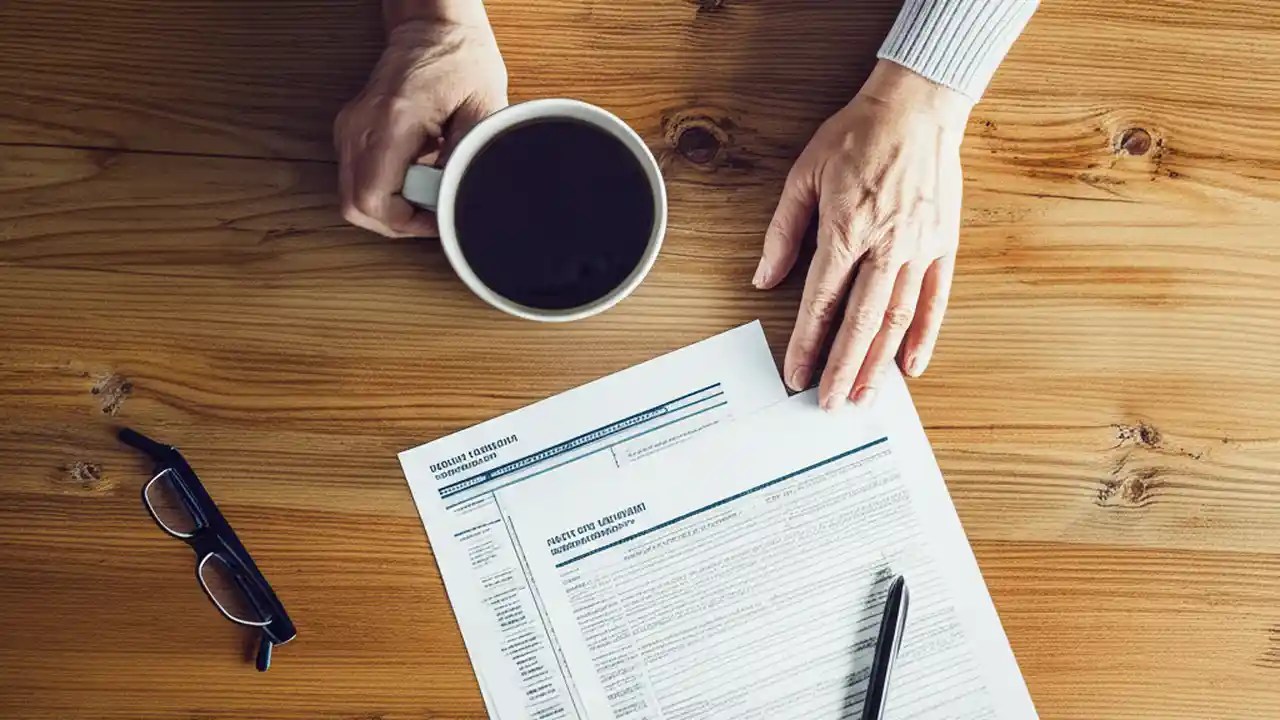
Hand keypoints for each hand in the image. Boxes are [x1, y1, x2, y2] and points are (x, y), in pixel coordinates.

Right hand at [335, 15, 506, 236]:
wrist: (433, 28)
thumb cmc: (460, 58)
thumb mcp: (484, 108)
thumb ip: (471, 156)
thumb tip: (461, 197)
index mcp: (393, 119)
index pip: (374, 198)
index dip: (406, 223)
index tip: (437, 217)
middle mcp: (361, 126)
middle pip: (355, 206)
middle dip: (397, 221)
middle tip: (432, 211)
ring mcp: (351, 129)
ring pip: (353, 198)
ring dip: (391, 207)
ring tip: (427, 189)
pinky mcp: (352, 132)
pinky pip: (357, 179)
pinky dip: (385, 189)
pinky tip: (416, 173)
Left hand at [754, 60, 973, 408]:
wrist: (916, 108)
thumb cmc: (857, 136)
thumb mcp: (802, 176)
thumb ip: (782, 233)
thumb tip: (763, 278)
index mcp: (845, 230)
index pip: (820, 302)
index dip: (806, 343)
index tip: (795, 373)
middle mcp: (885, 246)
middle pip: (860, 323)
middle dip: (840, 368)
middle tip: (828, 403)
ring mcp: (918, 249)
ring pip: (897, 319)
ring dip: (878, 363)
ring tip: (863, 395)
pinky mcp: (943, 246)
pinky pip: (935, 300)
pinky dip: (924, 336)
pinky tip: (912, 366)